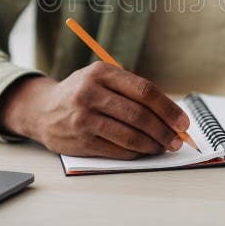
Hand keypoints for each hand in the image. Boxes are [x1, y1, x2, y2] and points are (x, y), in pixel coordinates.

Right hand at [0, 62, 189, 158]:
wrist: (41, 110)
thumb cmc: (81, 93)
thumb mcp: (101, 79)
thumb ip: (131, 91)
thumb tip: (170, 115)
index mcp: (101, 72)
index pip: (144, 90)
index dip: (168, 108)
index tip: (183, 121)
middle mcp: (90, 92)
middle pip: (139, 114)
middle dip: (164, 130)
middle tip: (177, 140)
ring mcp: (83, 117)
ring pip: (129, 135)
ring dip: (152, 144)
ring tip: (163, 147)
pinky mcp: (80, 140)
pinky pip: (116, 149)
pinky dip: (135, 153)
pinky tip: (144, 151)